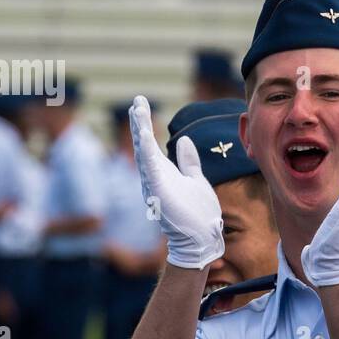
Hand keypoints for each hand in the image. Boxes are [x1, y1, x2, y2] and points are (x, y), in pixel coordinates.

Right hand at [129, 93, 223, 268]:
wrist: (202, 237)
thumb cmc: (197, 212)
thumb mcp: (195, 179)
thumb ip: (188, 161)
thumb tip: (184, 140)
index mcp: (163, 172)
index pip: (150, 144)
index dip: (144, 124)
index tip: (141, 103)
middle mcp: (154, 177)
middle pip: (142, 145)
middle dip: (139, 122)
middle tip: (137, 100)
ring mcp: (155, 184)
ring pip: (143, 153)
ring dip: (140, 130)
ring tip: (138, 109)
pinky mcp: (160, 192)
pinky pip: (151, 168)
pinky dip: (147, 151)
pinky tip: (144, 134)